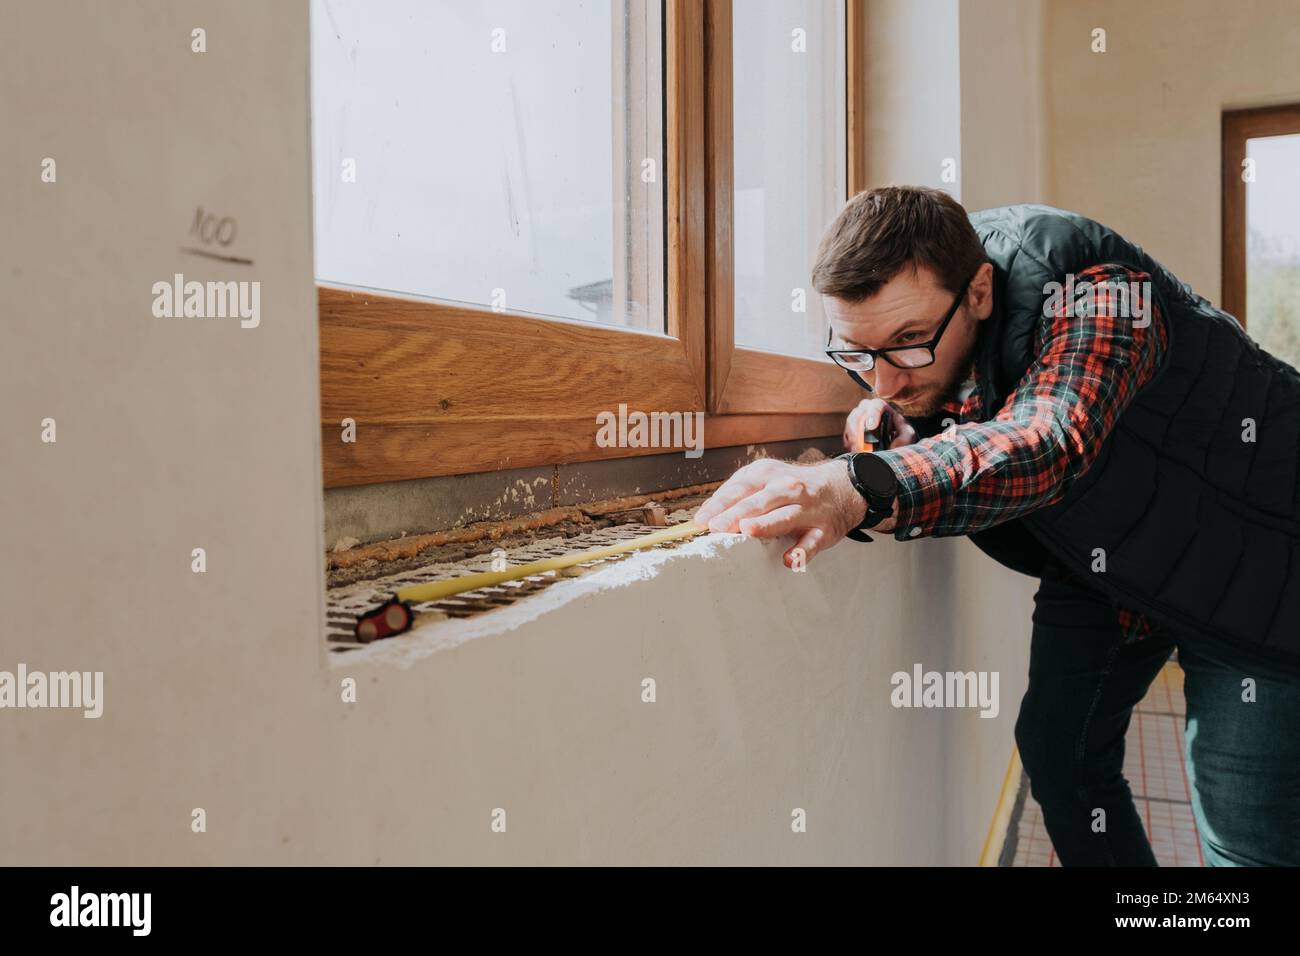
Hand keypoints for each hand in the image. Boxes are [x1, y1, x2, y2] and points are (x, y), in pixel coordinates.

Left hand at [694, 458, 867, 566]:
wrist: (841, 487)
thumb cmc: (791, 487)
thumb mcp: (765, 480)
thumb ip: (738, 493)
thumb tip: (707, 512)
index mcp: (767, 475)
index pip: (739, 489)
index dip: (719, 504)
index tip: (701, 520)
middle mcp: (787, 488)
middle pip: (758, 502)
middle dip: (737, 514)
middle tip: (716, 527)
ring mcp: (807, 509)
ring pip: (784, 516)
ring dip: (766, 524)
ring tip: (748, 531)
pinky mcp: (823, 530)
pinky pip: (812, 543)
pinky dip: (802, 552)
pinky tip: (789, 560)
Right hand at [843, 398, 916, 450]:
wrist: (893, 441)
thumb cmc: (900, 434)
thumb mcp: (908, 435)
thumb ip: (905, 437)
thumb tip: (893, 446)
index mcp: (881, 407)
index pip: (875, 405)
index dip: (872, 414)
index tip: (871, 426)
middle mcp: (867, 410)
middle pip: (858, 413)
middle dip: (858, 428)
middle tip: (861, 443)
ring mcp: (857, 420)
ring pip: (850, 424)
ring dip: (853, 437)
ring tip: (859, 449)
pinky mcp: (851, 432)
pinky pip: (846, 435)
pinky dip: (850, 443)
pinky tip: (856, 450)